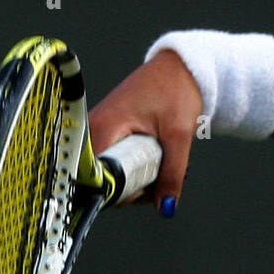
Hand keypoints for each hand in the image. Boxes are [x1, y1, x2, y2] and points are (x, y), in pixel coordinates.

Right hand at [88, 50, 201, 214]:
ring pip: (109, 172)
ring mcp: (98, 132)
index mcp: (103, 128)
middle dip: (132, 188)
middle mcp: (92, 131)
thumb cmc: (177, 90)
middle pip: (100, 179)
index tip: (144, 193)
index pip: (95, 177)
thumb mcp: (179, 134)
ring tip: (166, 167)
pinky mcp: (107, 133)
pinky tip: (158, 161)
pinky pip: (114, 161)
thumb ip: (172, 172)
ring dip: (136, 178)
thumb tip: (165, 207)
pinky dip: (135, 166)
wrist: (181, 66)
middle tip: (162, 182)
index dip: (117, 192)